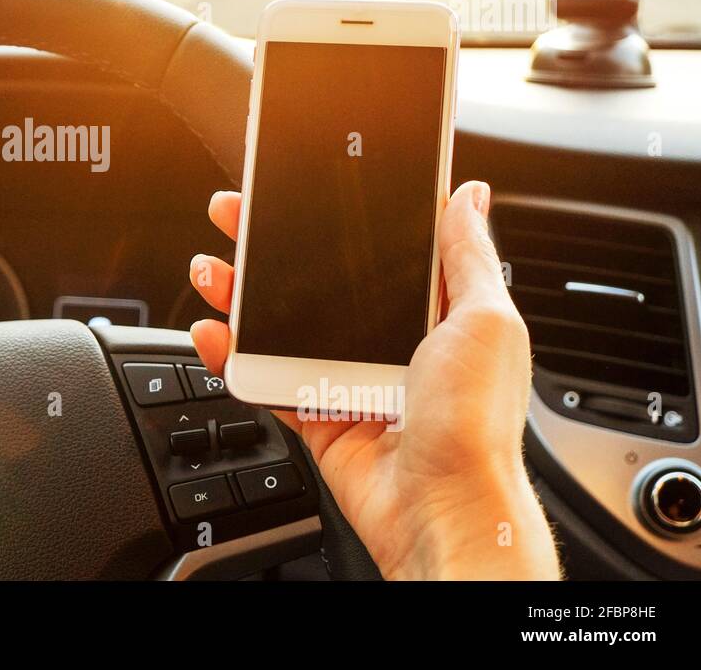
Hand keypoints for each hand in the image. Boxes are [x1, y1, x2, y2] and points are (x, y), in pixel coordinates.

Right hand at [188, 180, 559, 579]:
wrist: (443, 508)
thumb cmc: (477, 423)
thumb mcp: (487, 320)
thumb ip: (468, 255)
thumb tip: (468, 195)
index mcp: (434, 314)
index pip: (375, 249)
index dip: (334, 217)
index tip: (299, 190)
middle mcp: (389, 343)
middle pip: (316, 282)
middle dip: (270, 248)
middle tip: (234, 217)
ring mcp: (348, 378)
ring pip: (282, 326)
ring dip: (241, 294)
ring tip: (213, 271)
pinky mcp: (317, 415)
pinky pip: (267, 377)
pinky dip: (235, 355)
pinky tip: (217, 332)